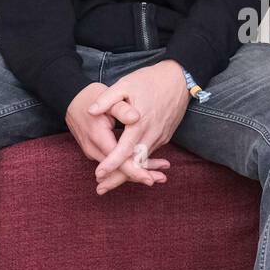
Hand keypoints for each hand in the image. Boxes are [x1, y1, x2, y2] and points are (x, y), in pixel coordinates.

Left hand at [86, 60, 190, 195]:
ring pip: (143, 161)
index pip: (124, 150)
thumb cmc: (150, 80)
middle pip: (134, 163)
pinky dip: (139, 164)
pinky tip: (129, 169)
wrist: (179, 79)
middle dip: (118, 178)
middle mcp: (152, 134)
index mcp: (139, 124)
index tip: (98, 175)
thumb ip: (107, 99)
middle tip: (101, 190)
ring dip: (128, 173)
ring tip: (110, 183)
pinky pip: (149, 154)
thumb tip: (90, 111)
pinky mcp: (164, 136)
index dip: (111, 164)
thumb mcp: (125, 85)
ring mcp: (160, 137)